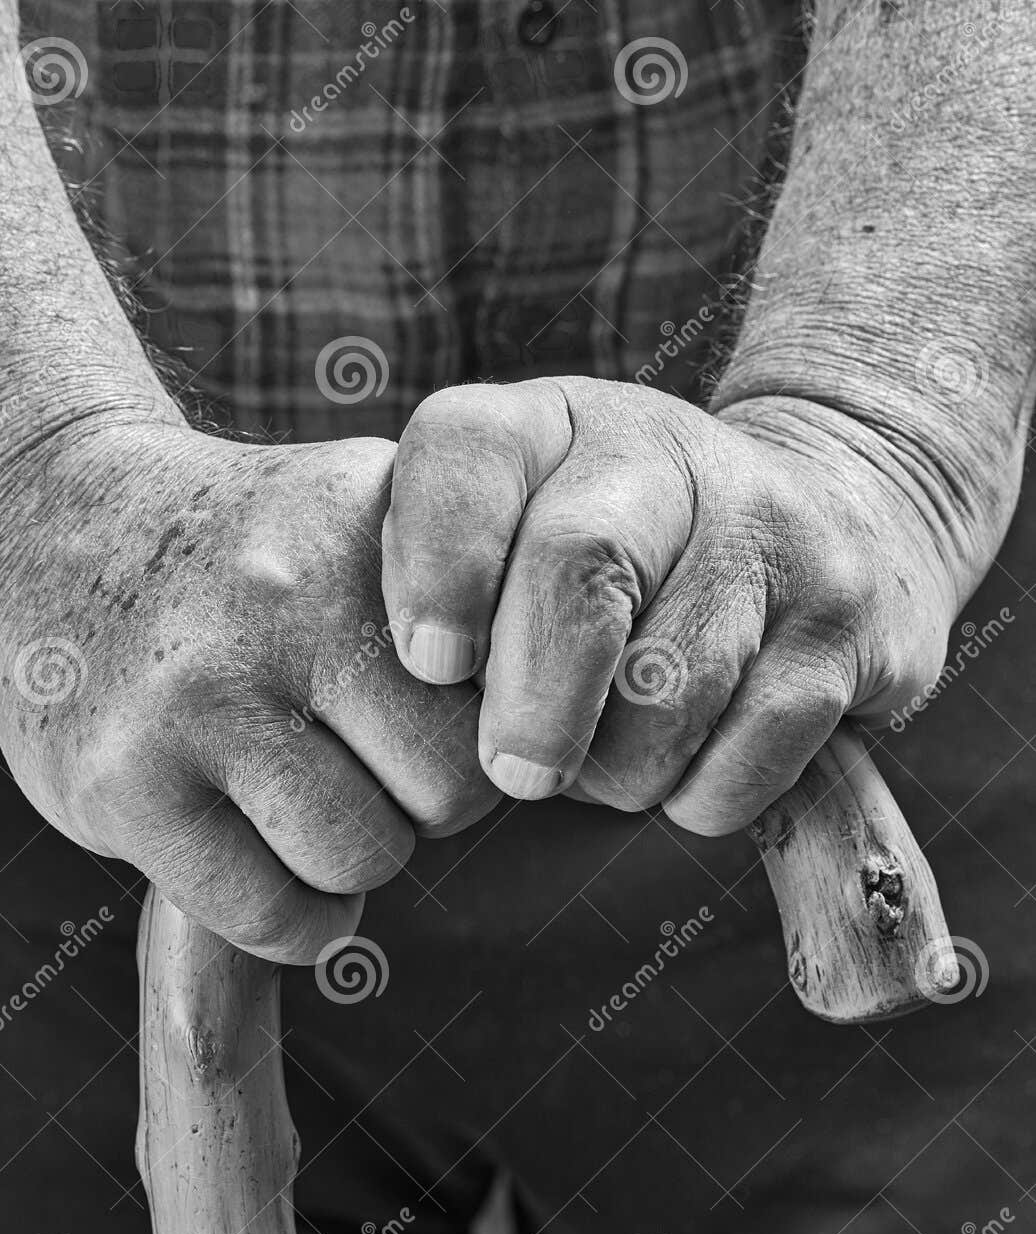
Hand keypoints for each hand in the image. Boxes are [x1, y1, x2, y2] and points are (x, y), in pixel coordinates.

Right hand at [0, 420, 497, 959]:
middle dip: (430, 803)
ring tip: (309, 805)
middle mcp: (285, 594)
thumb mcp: (359, 517)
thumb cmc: (250, 561)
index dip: (490, 729)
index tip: (446, 724)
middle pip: (453, 783)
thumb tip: (583, 720)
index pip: (516, 687)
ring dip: (352, 858)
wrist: (54, 534)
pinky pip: (274, 914)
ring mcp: (197, 693)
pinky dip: (294, 918)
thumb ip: (471, 588)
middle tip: (373, 773)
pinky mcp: (125, 785)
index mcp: (369, 524)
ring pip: (363, 853)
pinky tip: (267, 863)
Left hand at [381, 376, 967, 833]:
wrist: (835, 521)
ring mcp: (768, 526)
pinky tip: (696, 759)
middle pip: (576, 575)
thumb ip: (441, 591)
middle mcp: (662, 449)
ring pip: (663, 697)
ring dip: (619, 772)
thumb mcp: (519, 538)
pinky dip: (700, 795)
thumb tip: (404, 703)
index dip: (435, 570)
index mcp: (550, 423)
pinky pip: (744, 756)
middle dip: (533, 709)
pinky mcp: (845, 617)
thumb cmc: (619, 567)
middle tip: (518, 773)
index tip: (432, 662)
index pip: (465, 454)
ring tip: (615, 755)